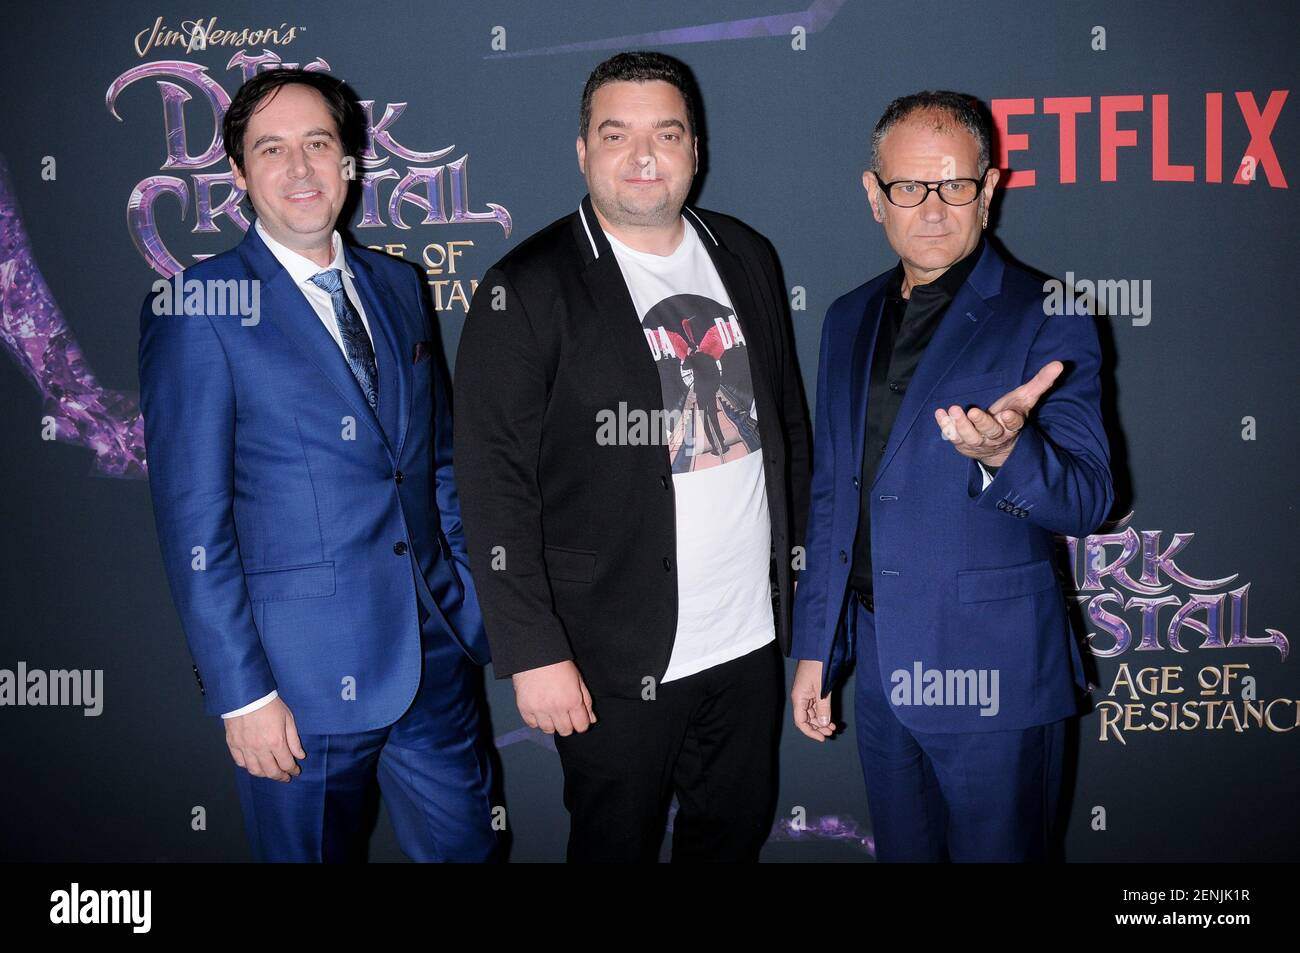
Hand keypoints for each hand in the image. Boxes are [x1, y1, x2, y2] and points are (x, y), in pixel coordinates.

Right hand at [224, 696, 304, 781]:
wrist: (245, 696)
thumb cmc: (269, 704)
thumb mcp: (288, 718)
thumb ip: (294, 740)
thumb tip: (300, 756)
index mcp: (276, 742)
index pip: (286, 764)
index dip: (292, 770)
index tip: (296, 771)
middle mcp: (260, 749)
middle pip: (271, 771)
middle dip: (280, 777)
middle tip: (285, 777)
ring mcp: (245, 748)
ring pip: (255, 770)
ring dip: (265, 774)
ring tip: (271, 772)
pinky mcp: (233, 745)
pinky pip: (240, 762)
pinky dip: (248, 766)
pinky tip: (254, 765)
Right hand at [513, 660, 596, 735]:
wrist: (535, 654)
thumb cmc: (559, 665)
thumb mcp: (578, 680)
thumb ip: (586, 701)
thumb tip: (591, 720)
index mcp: (573, 701)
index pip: (581, 726)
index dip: (582, 725)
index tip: (578, 720)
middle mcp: (556, 708)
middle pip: (565, 731)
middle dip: (568, 726)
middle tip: (564, 715)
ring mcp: (539, 709)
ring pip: (548, 730)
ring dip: (552, 725)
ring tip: (551, 713)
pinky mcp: (524, 708)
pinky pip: (532, 724)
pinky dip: (536, 721)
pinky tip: (539, 711)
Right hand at [791, 659, 835, 741]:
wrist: (818, 649)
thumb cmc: (818, 666)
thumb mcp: (822, 689)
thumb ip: (823, 707)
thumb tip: (823, 723)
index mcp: (799, 698)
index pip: (800, 722)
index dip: (810, 732)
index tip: (822, 738)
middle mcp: (800, 698)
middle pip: (806, 719)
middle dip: (818, 727)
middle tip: (831, 732)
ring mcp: (806, 694)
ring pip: (812, 713)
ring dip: (821, 721)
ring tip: (833, 726)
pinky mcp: (812, 690)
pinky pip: (816, 706)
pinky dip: (823, 712)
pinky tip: (830, 717)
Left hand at [934, 361, 1062, 466]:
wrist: (995, 447)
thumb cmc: (1009, 416)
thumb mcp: (1024, 399)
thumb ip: (1040, 382)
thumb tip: (1059, 363)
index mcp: (1012, 426)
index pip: (1014, 424)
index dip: (1011, 420)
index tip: (1007, 414)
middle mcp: (995, 436)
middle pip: (990, 432)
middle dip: (981, 423)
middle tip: (972, 411)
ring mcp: (977, 442)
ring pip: (969, 437)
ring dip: (960, 424)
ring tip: (953, 409)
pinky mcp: (961, 443)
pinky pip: (952, 436)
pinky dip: (945, 426)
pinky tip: (940, 413)